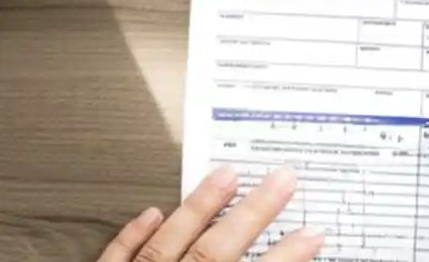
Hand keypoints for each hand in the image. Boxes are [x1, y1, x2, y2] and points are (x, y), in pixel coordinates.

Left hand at [97, 165, 323, 261]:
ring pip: (168, 244)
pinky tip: (151, 212)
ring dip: (199, 207)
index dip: (286, 255)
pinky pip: (116, 260)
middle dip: (253, 212)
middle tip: (282, 179)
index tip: (312, 234)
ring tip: (225, 174)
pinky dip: (134, 235)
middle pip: (215, 251)